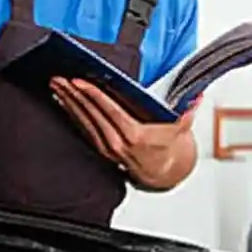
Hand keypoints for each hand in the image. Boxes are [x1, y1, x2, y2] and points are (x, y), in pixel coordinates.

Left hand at [50, 77, 196, 188]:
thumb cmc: (168, 146)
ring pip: (83, 122)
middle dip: (74, 95)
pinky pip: (83, 129)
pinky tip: (62, 102)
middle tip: (59, 78)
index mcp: (135, 136)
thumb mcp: (181, 129)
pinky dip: (71, 114)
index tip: (80, 82)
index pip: (110, 111)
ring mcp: (107, 147)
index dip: (94, 95)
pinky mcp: (101, 148)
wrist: (163, 172)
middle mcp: (118, 143)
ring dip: (68, 103)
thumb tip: (195, 97)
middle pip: (91, 115)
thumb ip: (187, 112)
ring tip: (55, 86)